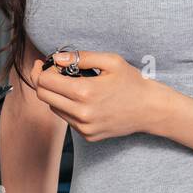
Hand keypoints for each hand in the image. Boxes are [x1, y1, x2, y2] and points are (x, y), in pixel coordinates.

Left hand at [32, 50, 163, 141]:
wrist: (150, 110)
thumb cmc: (132, 82)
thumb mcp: (110, 61)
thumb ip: (80, 57)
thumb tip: (56, 58)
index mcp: (85, 92)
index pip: (44, 82)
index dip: (42, 69)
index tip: (46, 63)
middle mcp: (81, 113)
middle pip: (43, 96)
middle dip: (44, 81)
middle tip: (53, 71)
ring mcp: (84, 127)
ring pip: (53, 108)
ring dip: (56, 94)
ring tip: (73, 84)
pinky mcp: (88, 135)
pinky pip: (67, 119)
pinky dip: (68, 107)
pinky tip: (83, 99)